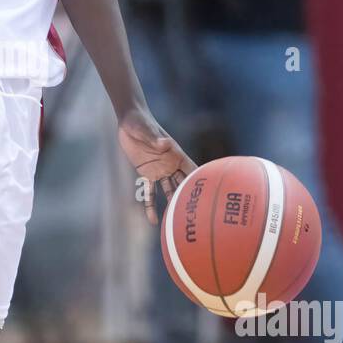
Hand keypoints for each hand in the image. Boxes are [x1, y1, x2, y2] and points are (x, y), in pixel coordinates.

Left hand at [118, 107, 196, 224]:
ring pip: (170, 191)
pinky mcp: (146, 173)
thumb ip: (155, 138)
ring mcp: (159, 170)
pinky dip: (150, 205)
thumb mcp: (146, 130)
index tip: (213, 196)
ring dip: (173, 204)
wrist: (129, 120)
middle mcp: (170, 164)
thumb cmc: (141, 121)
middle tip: (199, 215)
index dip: (202, 181)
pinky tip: (153, 220)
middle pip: (184, 183)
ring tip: (179, 223)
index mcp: (175, 154)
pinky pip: (149, 192)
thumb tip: (164, 143)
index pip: (192, 170)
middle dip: (191, 197)